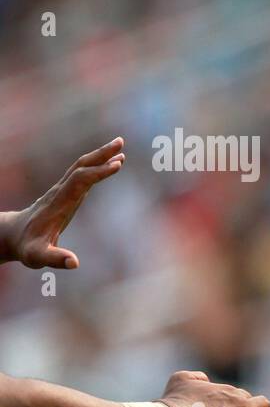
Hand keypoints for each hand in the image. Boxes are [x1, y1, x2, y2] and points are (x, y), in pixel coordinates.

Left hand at [2, 137, 124, 268]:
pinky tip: (109, 163)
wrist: (13, 235)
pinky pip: (82, 173)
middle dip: (100, 155)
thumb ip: (55, 259)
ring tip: (120, 146)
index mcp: (58, 204)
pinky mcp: (65, 192)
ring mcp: (62, 190)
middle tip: (120, 143)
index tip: (117, 164)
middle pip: (80, 167)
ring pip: (81, 167)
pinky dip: (96, 165)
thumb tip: (75, 263)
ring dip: (100, 155)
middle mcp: (60, 192)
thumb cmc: (27, 247)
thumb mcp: (38, 257)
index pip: (80, 181)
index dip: (98, 172)